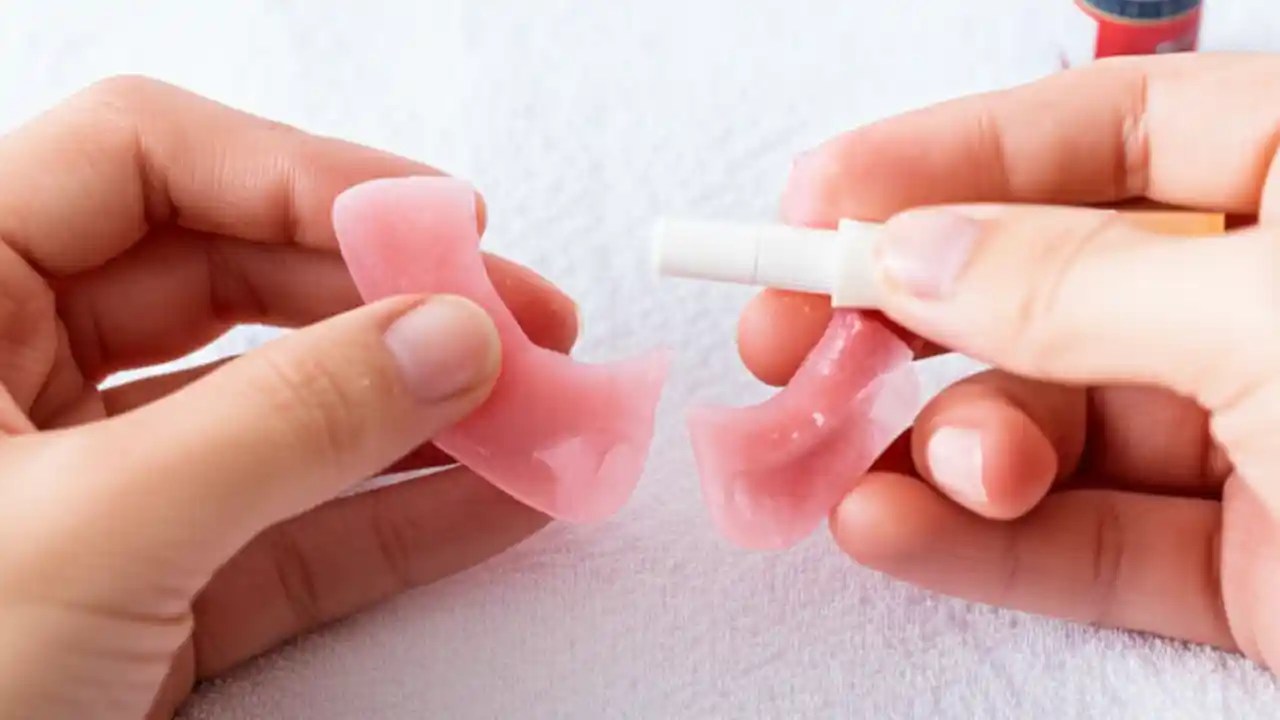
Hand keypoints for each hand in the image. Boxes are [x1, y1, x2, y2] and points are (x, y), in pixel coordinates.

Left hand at [0, 77, 577, 717]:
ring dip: (424, 410)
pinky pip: (301, 522)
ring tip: (537, 410)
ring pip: (287, 405)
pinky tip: (495, 497)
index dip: (298, 174)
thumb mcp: (88, 534)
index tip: (436, 224)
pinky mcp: (161, 584)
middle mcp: (19, 374)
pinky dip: (405, 513)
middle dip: (393, 300)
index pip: (141, 163)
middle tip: (516, 322)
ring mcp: (102, 484)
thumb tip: (448, 339)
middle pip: (240, 275)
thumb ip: (284, 424)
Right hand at [740, 53, 1279, 666]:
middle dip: (907, 314)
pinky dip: (975, 543)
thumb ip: (1075, 284)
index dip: (948, 154)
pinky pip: (1086, 545)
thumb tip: (915, 256)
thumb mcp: (1268, 315)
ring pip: (1051, 425)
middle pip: (1047, 282)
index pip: (1106, 129)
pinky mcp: (1249, 573)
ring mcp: (1260, 440)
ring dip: (940, 446)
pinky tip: (881, 527)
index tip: (816, 198)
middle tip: (786, 332)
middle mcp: (1270, 302)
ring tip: (870, 466)